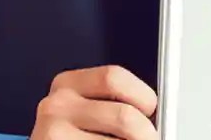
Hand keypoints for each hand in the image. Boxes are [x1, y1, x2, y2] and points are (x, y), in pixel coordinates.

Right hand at [30, 65, 158, 139]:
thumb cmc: (71, 137)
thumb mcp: (84, 113)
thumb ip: (113, 105)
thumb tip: (158, 113)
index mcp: (67, 84)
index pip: (114, 77)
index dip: (143, 96)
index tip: (152, 110)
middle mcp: (56, 105)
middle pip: (123, 115)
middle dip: (146, 133)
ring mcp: (53, 133)